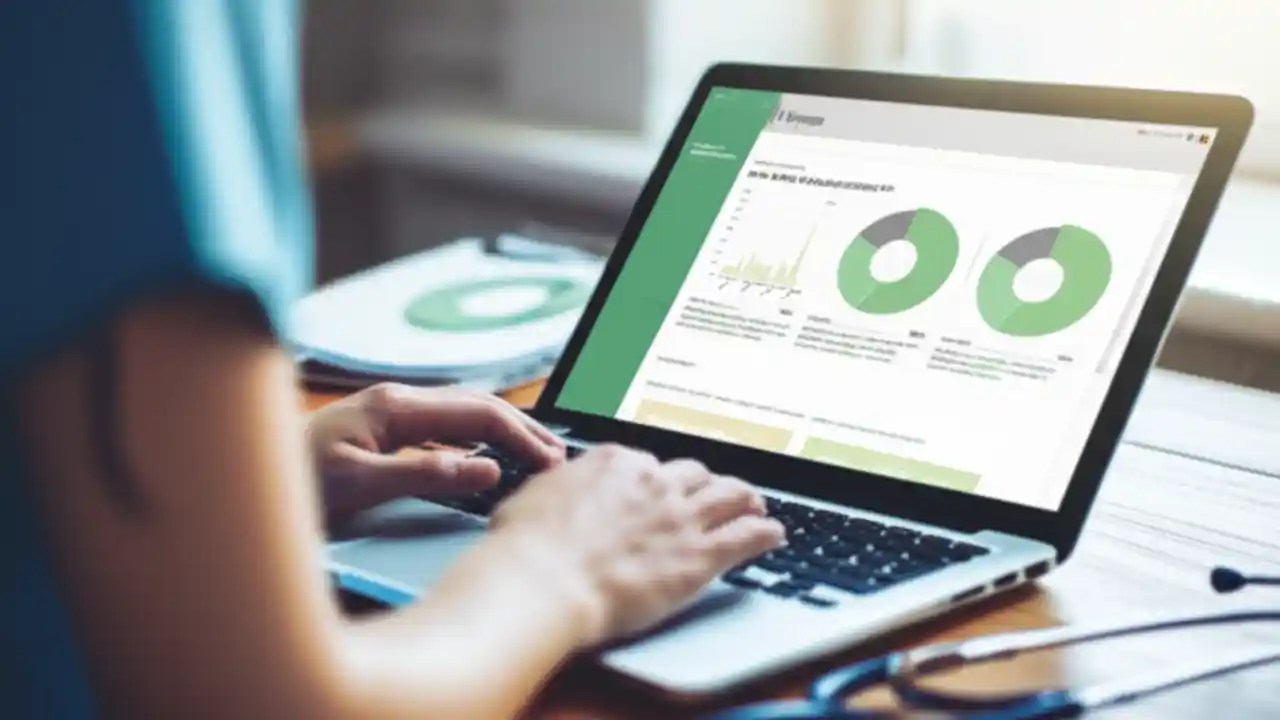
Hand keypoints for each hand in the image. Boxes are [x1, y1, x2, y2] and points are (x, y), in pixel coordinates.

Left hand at [307, 383, 564, 524]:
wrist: (242, 477)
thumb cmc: (290, 481)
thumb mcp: (358, 484)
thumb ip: (424, 474)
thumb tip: (485, 470)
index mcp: (396, 406)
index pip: (477, 414)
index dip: (519, 437)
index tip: (549, 464)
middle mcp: (398, 401)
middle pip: (477, 406)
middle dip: (522, 429)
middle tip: (559, 458)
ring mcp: (391, 413)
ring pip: (464, 415)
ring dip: (503, 433)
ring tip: (536, 456)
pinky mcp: (384, 430)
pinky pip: (445, 429)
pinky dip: (477, 442)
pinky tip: (486, 460)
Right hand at [490, 445, 784, 644]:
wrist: (544, 581)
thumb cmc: (527, 545)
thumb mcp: (534, 495)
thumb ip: (561, 487)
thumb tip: (559, 486)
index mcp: (616, 462)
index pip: (649, 463)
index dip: (658, 479)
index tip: (661, 487)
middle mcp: (655, 482)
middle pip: (694, 475)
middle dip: (704, 484)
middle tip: (711, 494)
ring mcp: (681, 517)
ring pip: (730, 495)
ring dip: (746, 497)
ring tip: (756, 503)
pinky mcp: (700, 556)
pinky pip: (747, 536)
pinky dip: (765, 532)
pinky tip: (774, 533)